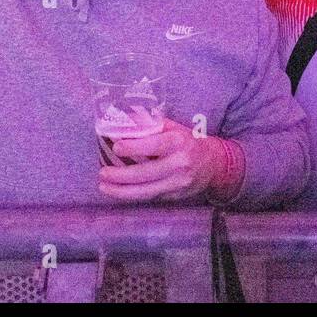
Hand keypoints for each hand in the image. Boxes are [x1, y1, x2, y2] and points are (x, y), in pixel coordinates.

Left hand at [97, 118, 226, 201]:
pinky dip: (132, 195)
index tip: (116, 147)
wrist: (214, 165)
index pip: (154, 145)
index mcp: (178, 142)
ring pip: (145, 191)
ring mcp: (178, 183)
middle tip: (102, 173)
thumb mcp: (173, 128)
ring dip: (121, 191)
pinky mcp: (174, 196)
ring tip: (103, 186)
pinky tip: (118, 191)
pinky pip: (149, 196)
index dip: (134, 147)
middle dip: (120, 175)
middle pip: (146, 173)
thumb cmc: (189, 142)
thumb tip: (122, 120)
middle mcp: (179, 164)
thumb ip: (149, 125)